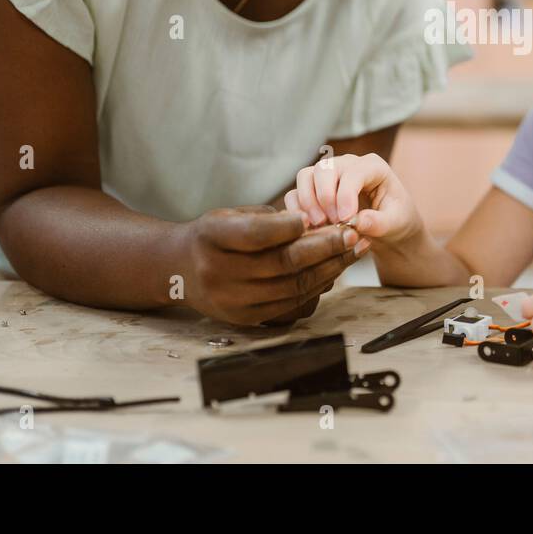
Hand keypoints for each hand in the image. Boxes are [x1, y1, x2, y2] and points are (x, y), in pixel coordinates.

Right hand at [173, 206, 368, 325]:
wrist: (180, 271)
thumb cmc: (214, 236)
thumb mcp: (230, 215)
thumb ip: (268, 219)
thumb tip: (316, 225)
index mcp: (213, 237)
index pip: (255, 234)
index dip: (287, 227)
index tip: (314, 217)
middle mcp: (219, 272)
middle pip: (282, 263)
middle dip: (324, 248)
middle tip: (352, 233)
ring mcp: (232, 300)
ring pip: (292, 287)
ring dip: (329, 269)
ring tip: (351, 251)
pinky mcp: (246, 318)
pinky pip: (290, 304)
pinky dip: (316, 286)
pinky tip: (333, 270)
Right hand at [284, 153, 422, 246]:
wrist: (389, 229)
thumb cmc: (396, 220)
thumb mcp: (396, 223)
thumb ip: (379, 222)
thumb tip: (355, 222)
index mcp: (373, 167)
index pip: (353, 172)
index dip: (346, 195)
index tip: (346, 220)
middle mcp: (348, 165)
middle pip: (325, 169)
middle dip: (324, 197)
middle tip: (332, 223)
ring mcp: (329, 175)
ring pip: (306, 176)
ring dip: (307, 202)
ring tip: (319, 225)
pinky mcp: (314, 190)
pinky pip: (296, 193)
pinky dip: (296, 209)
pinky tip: (307, 228)